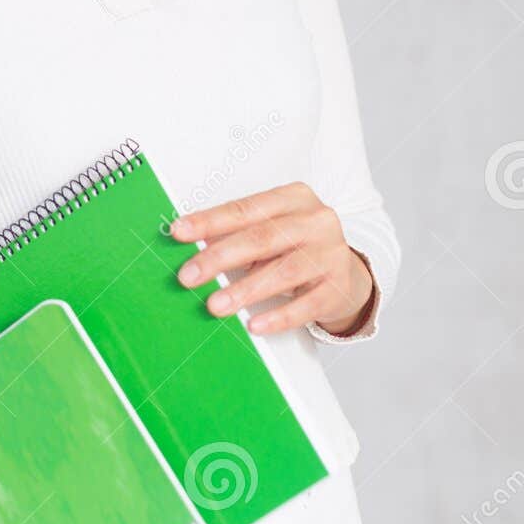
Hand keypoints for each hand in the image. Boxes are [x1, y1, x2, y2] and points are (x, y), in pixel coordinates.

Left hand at [170, 181, 373, 336]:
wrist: (345, 274)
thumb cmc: (296, 247)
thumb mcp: (271, 231)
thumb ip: (237, 234)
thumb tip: (189, 245)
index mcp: (294, 198)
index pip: (245, 209)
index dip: (210, 222)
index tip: (178, 232)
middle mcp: (316, 221)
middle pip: (262, 238)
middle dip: (220, 258)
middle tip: (188, 276)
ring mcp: (331, 254)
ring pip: (284, 272)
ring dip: (245, 290)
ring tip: (215, 305)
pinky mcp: (338, 287)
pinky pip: (306, 305)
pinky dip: (278, 316)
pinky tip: (255, 325)